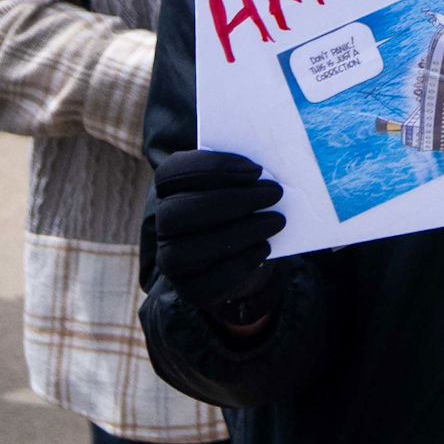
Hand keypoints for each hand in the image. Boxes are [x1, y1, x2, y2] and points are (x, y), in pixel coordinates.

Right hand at [149, 149, 286, 318]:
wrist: (251, 251)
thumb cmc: (250, 205)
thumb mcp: (249, 181)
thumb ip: (251, 169)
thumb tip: (279, 155)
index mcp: (172, 188)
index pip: (171, 172)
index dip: (211, 168)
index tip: (257, 169)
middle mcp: (164, 224)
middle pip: (176, 212)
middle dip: (230, 201)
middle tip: (275, 193)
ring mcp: (171, 260)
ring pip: (186, 250)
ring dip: (239, 232)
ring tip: (276, 220)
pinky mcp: (190, 288)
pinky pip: (205, 282)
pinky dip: (239, 264)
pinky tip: (264, 248)